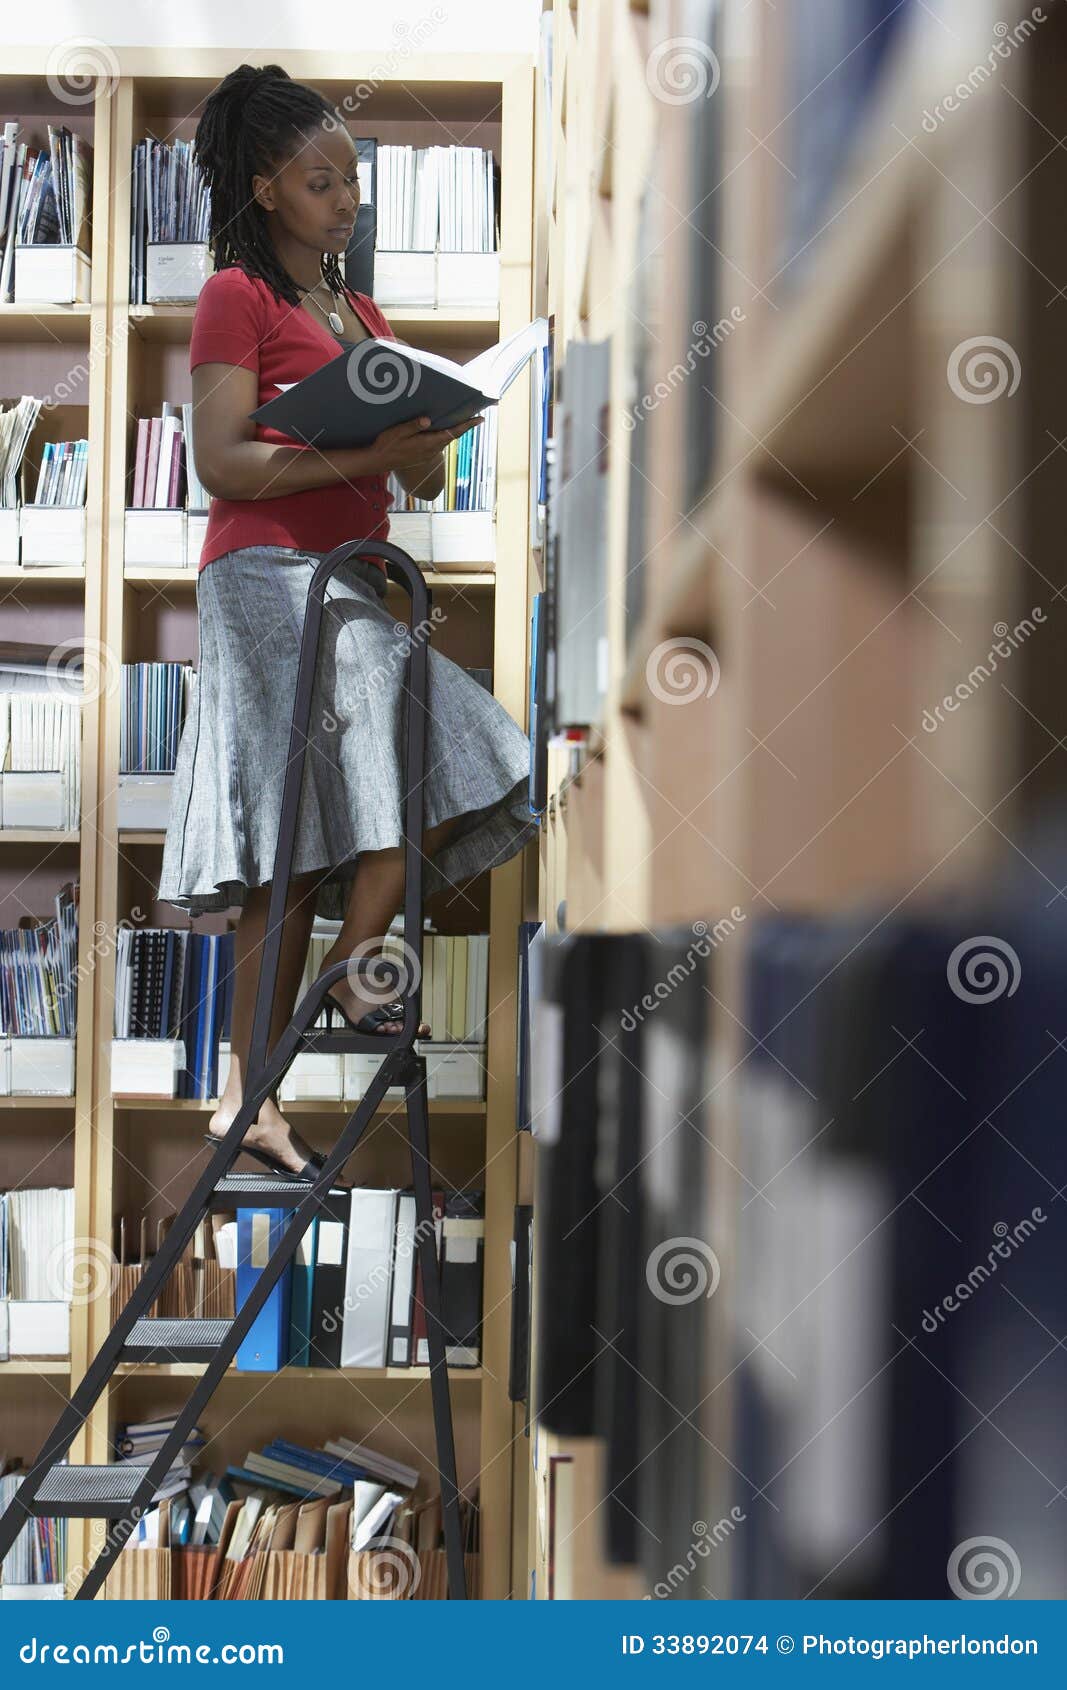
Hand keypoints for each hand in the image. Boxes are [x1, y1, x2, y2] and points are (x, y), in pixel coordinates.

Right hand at [366, 413, 482, 474]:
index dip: (467, 425)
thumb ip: (413, 426)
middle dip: (464, 426)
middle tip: (474, 416)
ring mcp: (428, 454)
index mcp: (427, 443)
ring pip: (445, 440)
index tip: (480, 419)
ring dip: (454, 431)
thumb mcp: (398, 432)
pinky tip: (442, 430)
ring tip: (461, 420)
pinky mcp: (423, 456)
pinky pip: (438, 444)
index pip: (452, 433)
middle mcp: (431, 450)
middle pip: (452, 436)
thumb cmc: (386, 445)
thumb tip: (428, 420)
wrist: (378, 461)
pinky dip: (444, 436)